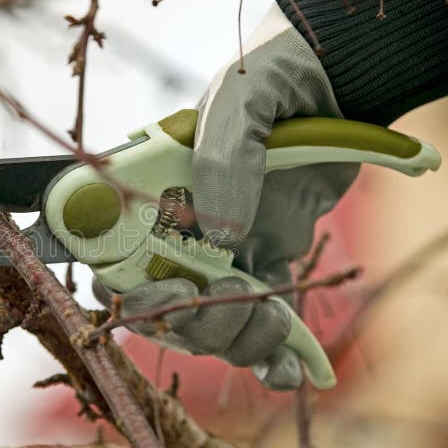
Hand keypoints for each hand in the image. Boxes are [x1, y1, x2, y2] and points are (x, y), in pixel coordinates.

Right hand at [94, 3, 356, 389]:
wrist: (336, 86)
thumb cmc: (275, 79)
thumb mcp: (242, 100)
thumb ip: (223, 158)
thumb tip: (220, 235)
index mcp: (151, 191)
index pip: (111, 254)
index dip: (127, 289)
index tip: (169, 291)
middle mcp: (177, 228)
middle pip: (162, 306)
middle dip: (194, 323)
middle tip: (230, 296)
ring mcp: (221, 251)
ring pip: (211, 327)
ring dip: (239, 339)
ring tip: (274, 318)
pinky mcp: (264, 263)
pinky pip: (260, 323)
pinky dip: (274, 357)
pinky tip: (292, 368)